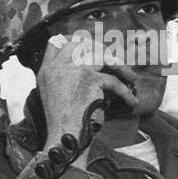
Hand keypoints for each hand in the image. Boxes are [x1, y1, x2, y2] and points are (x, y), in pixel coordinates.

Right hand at [37, 32, 137, 152]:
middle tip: (115, 61)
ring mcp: (73, 71)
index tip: (92, 47)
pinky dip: (126, 92)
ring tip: (131, 77)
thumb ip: (65, 78)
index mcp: (46, 70)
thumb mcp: (55, 95)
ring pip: (101, 55)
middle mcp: (57, 67)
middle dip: (101, 48)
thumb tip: (91, 67)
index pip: (56, 42)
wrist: (65, 137)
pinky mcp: (89, 80)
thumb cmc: (64, 122)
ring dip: (120, 66)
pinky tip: (132, 101)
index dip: (76, 41)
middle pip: (81, 43)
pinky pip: (113, 81)